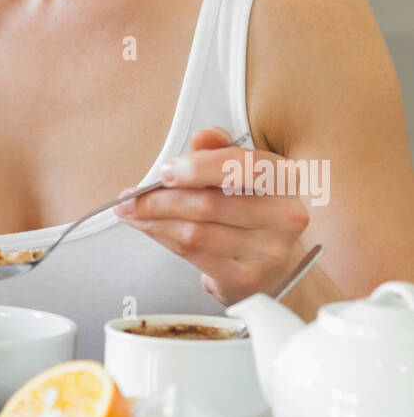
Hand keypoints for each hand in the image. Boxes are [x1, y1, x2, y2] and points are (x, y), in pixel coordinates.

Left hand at [113, 127, 309, 304]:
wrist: (274, 263)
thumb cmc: (253, 209)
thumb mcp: (241, 172)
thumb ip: (220, 150)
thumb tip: (202, 138)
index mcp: (285, 179)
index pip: (242, 166)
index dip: (198, 167)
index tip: (165, 171)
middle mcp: (285, 216)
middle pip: (209, 204)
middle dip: (161, 199)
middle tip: (131, 196)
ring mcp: (269, 251)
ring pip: (195, 231)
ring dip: (154, 220)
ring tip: (132, 211)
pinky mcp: (247, 278)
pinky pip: (193, 254)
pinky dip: (163, 238)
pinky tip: (150, 228)